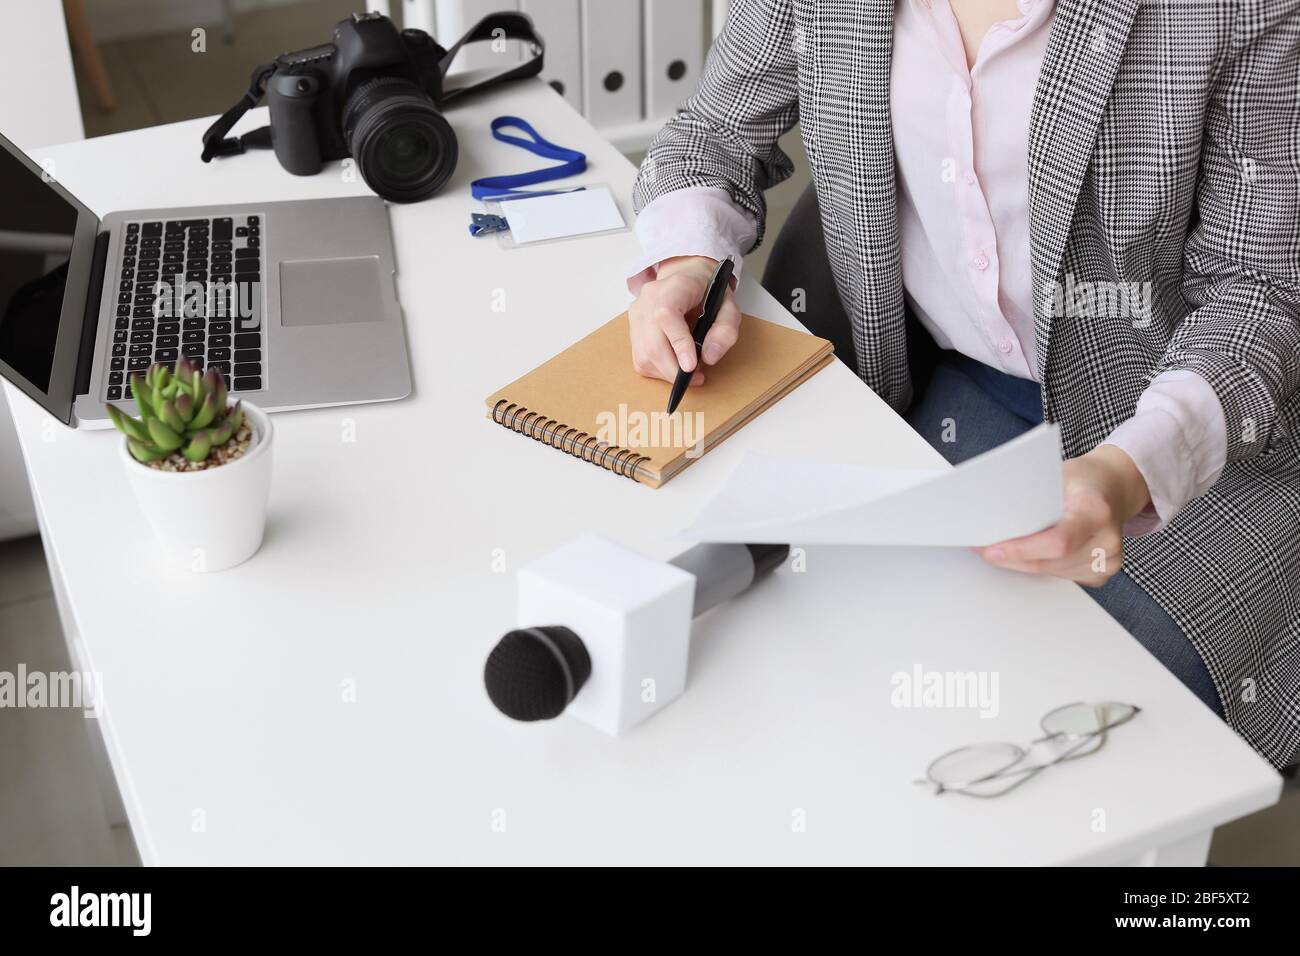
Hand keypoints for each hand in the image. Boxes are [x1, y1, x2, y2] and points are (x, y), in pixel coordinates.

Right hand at [628, 255, 741, 384]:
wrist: (687, 277)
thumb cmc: (708, 293)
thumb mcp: (729, 307)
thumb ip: (725, 331)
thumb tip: (709, 358)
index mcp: (675, 286)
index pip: (666, 315)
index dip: (678, 343)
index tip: (691, 366)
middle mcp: (649, 298)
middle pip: (652, 343)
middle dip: (674, 370)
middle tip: (696, 378)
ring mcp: (637, 313)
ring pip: (644, 356)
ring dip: (667, 372)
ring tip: (687, 372)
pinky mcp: (632, 327)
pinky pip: (640, 359)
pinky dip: (658, 369)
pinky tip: (673, 364)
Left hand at [976, 444, 1150, 585]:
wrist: (1113, 487)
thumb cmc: (1083, 479)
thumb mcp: (1058, 475)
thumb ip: (1033, 497)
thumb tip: (993, 515)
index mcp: (1096, 511)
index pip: (1058, 541)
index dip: (1022, 550)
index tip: (992, 550)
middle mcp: (1108, 539)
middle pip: (1051, 562)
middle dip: (1012, 558)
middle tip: (984, 549)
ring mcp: (1109, 560)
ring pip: (1052, 573)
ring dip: (1022, 564)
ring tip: (1001, 551)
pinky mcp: (1102, 572)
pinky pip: (1062, 578)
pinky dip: (1040, 567)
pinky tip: (1028, 555)